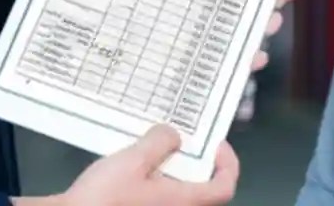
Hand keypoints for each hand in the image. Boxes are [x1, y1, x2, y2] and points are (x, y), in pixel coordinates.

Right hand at [46, 124, 237, 205]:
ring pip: (180, 194)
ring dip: (174, 170)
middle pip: (204, 190)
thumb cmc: (106, 196)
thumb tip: (174, 135)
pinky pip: (160, 198)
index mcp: (183, 201)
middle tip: (181, 139)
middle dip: (196, 162)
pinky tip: (136, 166)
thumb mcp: (133, 160)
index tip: (215, 143)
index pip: (224, 187)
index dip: (228, 163)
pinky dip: (157, 180)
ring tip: (155, 147)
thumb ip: (158, 143)